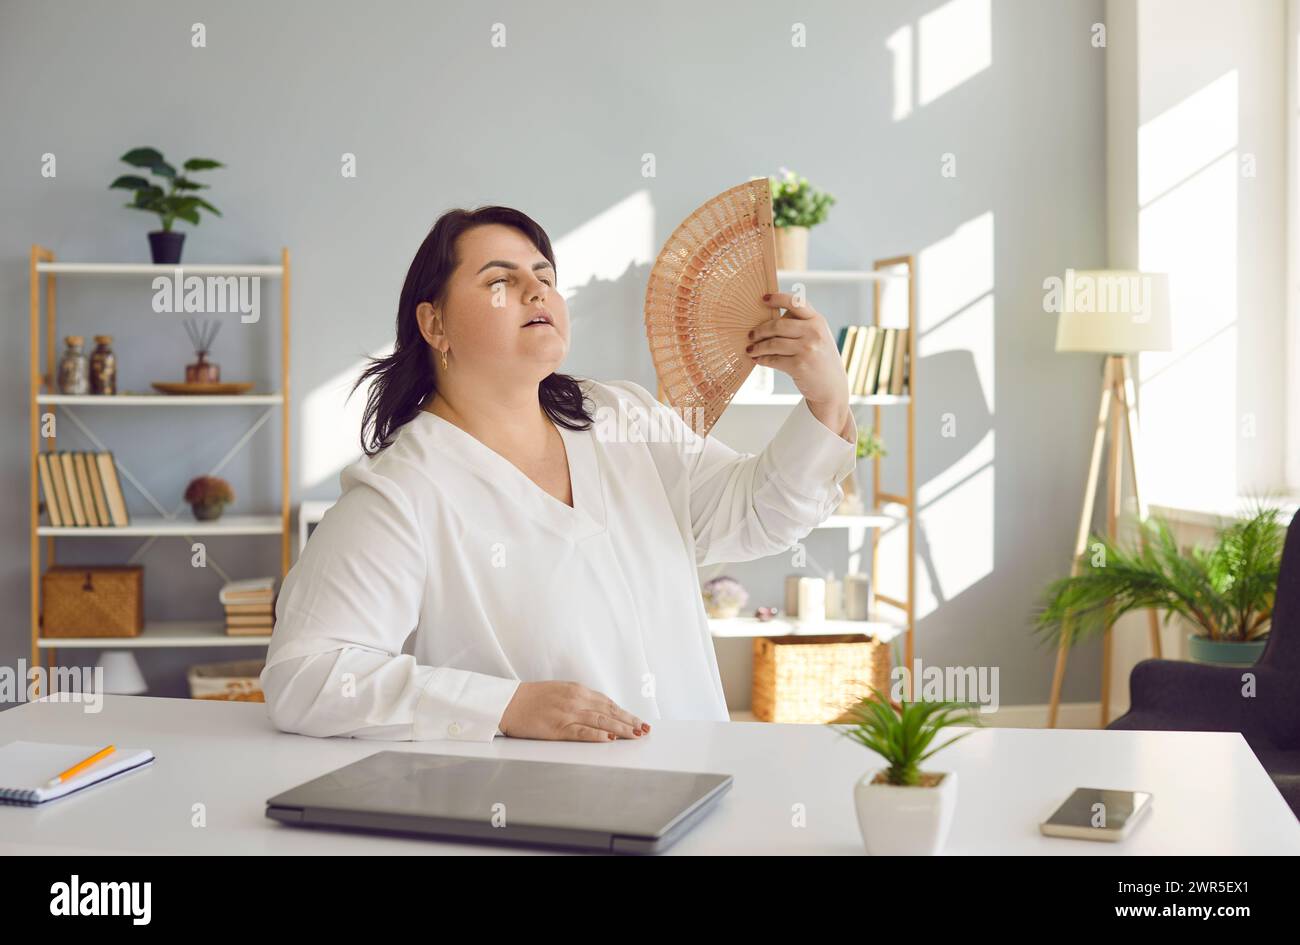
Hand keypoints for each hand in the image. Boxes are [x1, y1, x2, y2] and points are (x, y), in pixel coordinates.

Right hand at [498, 681, 650, 740]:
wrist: (509, 702)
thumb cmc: (533, 698)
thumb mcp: (561, 692)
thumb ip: (580, 700)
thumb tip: (600, 711)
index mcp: (577, 690)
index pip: (608, 703)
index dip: (625, 713)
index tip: (638, 721)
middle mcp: (576, 700)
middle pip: (609, 712)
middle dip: (629, 721)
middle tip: (645, 730)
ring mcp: (567, 713)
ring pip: (600, 721)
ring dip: (620, 729)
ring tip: (635, 735)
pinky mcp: (557, 727)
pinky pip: (581, 731)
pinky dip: (597, 735)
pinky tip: (609, 738)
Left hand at [746, 292, 850, 436]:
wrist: (832, 388)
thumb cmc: (820, 360)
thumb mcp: (818, 336)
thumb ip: (801, 324)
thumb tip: (769, 318)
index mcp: (818, 320)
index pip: (796, 302)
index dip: (778, 298)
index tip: (763, 299)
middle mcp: (814, 332)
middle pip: (778, 324)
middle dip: (760, 330)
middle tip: (751, 335)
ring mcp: (807, 349)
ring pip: (772, 343)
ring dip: (757, 347)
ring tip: (750, 349)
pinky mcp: (799, 365)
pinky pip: (773, 359)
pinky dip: (762, 359)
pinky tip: (758, 359)